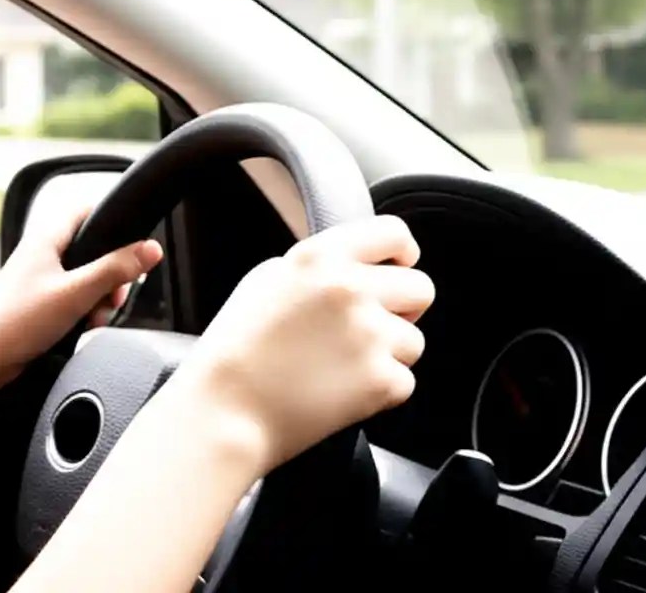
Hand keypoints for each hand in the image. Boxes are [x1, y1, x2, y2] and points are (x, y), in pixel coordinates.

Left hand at [0, 207, 164, 385]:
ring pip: (85, 278)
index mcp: (46, 239)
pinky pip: (73, 298)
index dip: (111, 221)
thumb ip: (115, 270)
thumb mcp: (77, 293)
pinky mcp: (39, 302)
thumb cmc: (18, 322)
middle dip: (110, 273)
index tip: (132, 243)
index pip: (85, 210)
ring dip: (99, 297)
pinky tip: (84, 326)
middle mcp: (41, 254)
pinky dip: (84, 310)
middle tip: (115, 293)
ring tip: (96, 316)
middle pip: (92, 250)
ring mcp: (39, 279)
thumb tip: (151, 249)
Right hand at [178, 215, 433, 473]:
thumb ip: (316, 266)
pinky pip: (404, 382)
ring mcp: (370, 335)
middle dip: (402, 310)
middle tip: (369, 330)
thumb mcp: (265, 281)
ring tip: (340, 368)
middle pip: (421, 288)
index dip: (403, 254)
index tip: (398, 269)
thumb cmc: (235, 352)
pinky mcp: (381, 380)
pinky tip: (339, 393)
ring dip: (388, 355)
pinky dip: (379, 392)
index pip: (394, 233)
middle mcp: (350, 289)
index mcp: (320, 258)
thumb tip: (358, 266)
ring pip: (414, 341)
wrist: (225, 412)